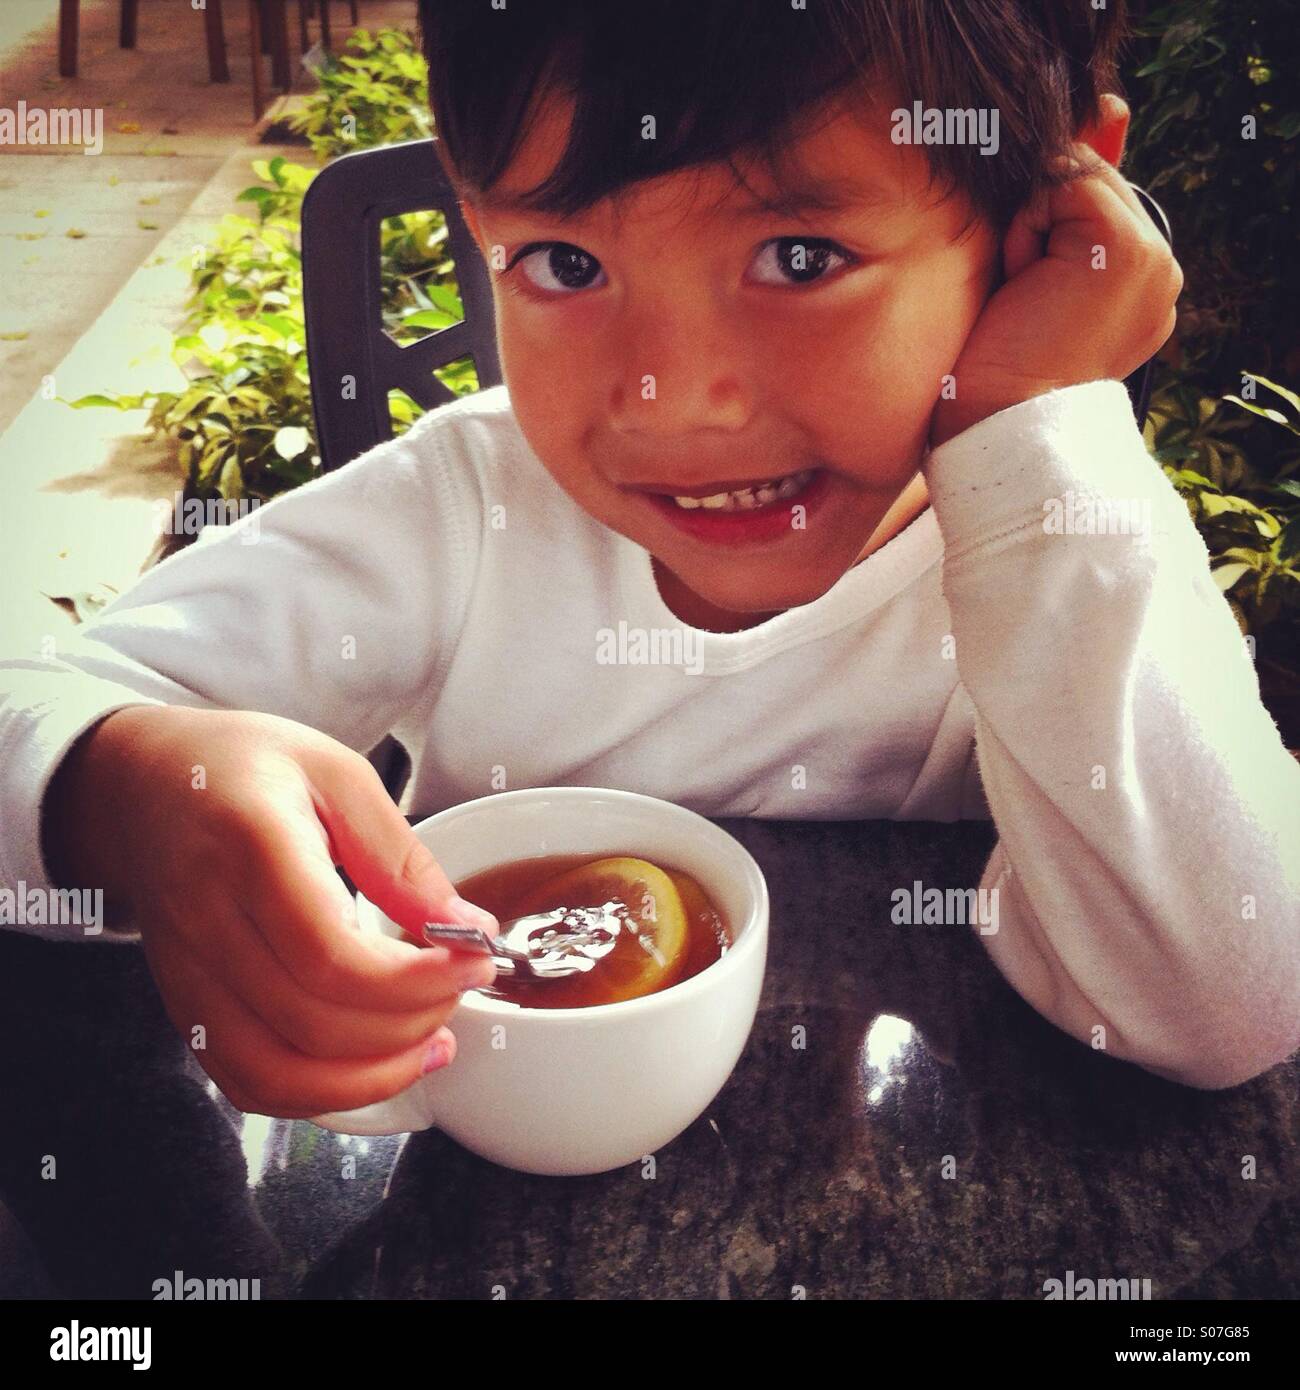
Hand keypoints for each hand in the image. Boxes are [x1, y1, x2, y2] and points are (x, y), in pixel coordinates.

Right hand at [48, 705, 498, 1118]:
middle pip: (314, 1022)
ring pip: (277, 1073)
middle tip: (459, 987)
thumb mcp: (337, 773)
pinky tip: (373, 1067)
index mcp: (251, 848)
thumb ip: (399, 857)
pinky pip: (248, 1082)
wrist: (143, 784)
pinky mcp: (186, 1007)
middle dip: (411, 1022)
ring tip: (431, 1043)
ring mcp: (189, 975)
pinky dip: (319, 1094)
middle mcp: (209, 921)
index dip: (416, 980)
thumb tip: (465, 927)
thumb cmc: (244, 769)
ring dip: (370, 1078)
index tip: (473, 960)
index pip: (332, 955)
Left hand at [929, 145, 1182, 448]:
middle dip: (1037, 224)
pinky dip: (1028, 227)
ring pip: (1076, 180)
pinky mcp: (1126, 248)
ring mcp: (1152, 257)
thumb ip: (1061, 207)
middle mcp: (1160, 267)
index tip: (1024, 288)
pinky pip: (1065, 185)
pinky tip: (1026, 283)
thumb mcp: (1031, 275)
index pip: (1092, 202)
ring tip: (1027, 294)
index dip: (1042, 223)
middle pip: (1086, 183)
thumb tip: (1103, 110)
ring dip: (1031, 228)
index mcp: (1140, 280)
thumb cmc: (998, 363)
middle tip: (1023, 298)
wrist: (999, 419)